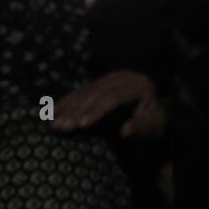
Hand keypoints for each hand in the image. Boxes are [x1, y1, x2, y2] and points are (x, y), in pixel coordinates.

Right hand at [53, 70, 167, 138]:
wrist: (156, 116)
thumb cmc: (156, 124)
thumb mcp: (154, 127)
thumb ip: (141, 127)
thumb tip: (125, 130)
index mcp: (140, 85)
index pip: (113, 97)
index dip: (96, 111)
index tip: (81, 125)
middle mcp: (125, 77)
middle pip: (96, 93)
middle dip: (76, 111)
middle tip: (62, 126)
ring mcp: (111, 78)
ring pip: (85, 92)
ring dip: (67, 108)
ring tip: (54, 124)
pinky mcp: (102, 82)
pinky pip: (81, 92)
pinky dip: (66, 103)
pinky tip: (52, 113)